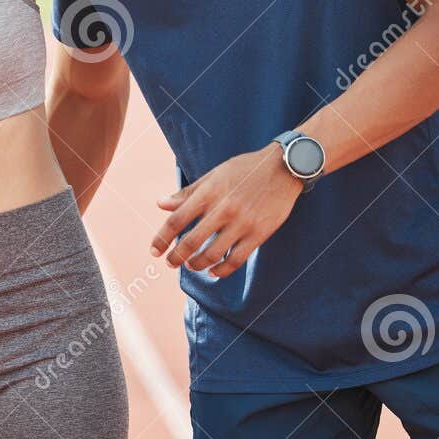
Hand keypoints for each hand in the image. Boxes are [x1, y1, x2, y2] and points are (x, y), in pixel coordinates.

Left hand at [151, 146, 303, 276]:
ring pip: (212, 254)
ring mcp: (242, 223)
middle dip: (176, 257)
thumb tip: (161, 204)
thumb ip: (188, 193)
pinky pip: (236, 259)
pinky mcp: (259, 233)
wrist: (285, 167)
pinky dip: (221, 270)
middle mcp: (223, 209)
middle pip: (191, 241)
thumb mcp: (214, 175)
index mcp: (209, 192)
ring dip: (196, 264)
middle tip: (170, 263)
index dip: (161, 238)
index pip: (177, 220)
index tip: (154, 251)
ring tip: (191, 265)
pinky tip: (213, 271)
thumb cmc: (245, 169)